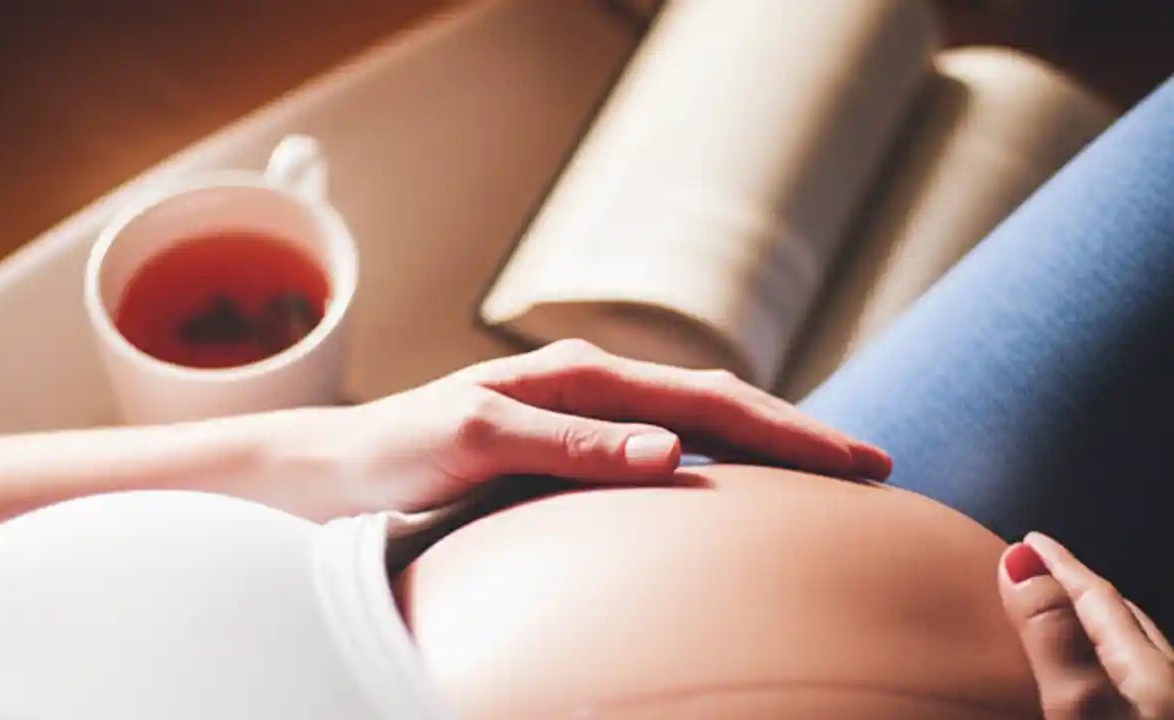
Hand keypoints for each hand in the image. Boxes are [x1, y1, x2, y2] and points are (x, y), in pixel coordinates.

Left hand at [253, 339, 889, 515]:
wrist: (331, 467)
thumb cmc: (394, 451)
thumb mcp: (477, 440)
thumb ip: (571, 444)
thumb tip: (674, 455)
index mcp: (578, 378)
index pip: (710, 401)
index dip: (790, 430)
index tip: (859, 460)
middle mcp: (588, 386)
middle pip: (719, 402)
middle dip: (797, 431)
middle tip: (871, 465)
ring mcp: (579, 412)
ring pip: (696, 418)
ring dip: (763, 440)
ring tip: (823, 467)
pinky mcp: (565, 441)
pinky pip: (660, 441)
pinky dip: (713, 455)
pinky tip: (731, 480)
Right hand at [1000, 532, 1173, 718]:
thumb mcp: (1085, 708)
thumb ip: (1056, 641)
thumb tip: (1020, 562)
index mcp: (1151, 667)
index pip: (1098, 597)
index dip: (1056, 565)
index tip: (1027, 542)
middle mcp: (1170, 680)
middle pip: (1122, 620)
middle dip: (1078, 591)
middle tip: (1039, 573)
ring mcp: (1171, 705)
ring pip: (1134, 654)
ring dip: (1095, 630)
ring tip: (1065, 617)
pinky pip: (1138, 685)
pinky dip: (1108, 665)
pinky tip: (1100, 678)